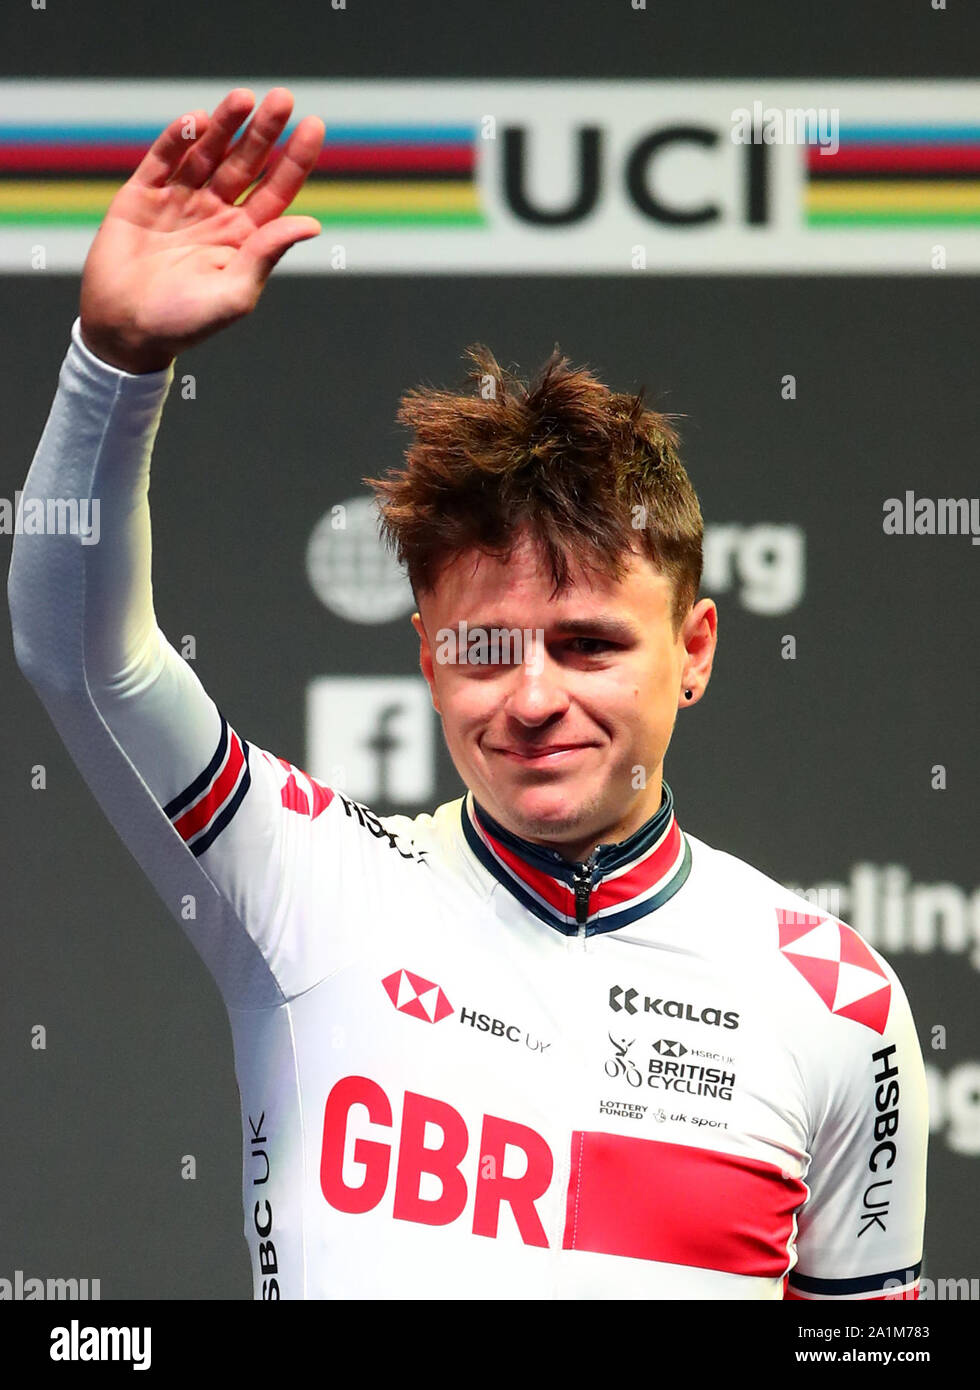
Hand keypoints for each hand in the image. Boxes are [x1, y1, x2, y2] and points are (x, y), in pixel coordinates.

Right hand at [79, 86, 323, 372]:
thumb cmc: (184, 324)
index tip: (314, 126)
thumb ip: (268, 254)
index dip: (295, 160)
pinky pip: (163, 159)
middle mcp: (214, 214)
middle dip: (264, 132)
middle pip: (246, 163)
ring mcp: (178, 202)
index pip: (276, 190)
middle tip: (283, 98)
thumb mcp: (234, 294)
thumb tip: (312, 223)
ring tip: (244, 98)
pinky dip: (178, 139)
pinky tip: (197, 121)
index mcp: (243, 238)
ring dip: (224, 125)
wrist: (124, 331)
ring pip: (207, 154)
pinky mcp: (142, 196)